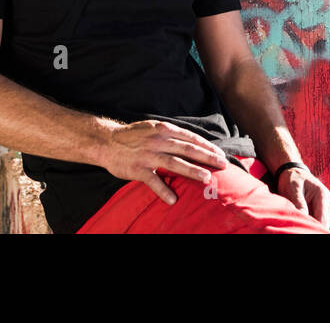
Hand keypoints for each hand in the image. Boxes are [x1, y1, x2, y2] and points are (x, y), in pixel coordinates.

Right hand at [99, 119, 227, 204]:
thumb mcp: (154, 128)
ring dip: (192, 171)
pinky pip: (153, 181)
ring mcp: (148, 155)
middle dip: (207, 157)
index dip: (207, 146)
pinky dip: (163, 190)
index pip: (191, 138)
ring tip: (206, 178)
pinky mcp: (137, 169)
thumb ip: (172, 135)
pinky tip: (173, 199)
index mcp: (164, 129)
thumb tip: (193, 143)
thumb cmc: (135, 136)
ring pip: (174, 163)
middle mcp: (158, 140)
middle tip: (222, 164)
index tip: (220, 154)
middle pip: (187, 149)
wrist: (107, 142)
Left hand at [275, 166, 329, 226]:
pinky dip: (311, 222)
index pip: (323, 218)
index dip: (315, 228)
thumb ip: (299, 204)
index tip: (304, 231)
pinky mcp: (321, 208)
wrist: (292, 172)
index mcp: (322, 195)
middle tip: (300, 229)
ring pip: (322, 222)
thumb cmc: (292, 179)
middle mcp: (327, 200)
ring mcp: (325, 205)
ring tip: (299, 222)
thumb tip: (304, 218)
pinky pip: (318, 219)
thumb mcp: (293, 190)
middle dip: (313, 227)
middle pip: (324, 222)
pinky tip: (302, 220)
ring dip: (312, 224)